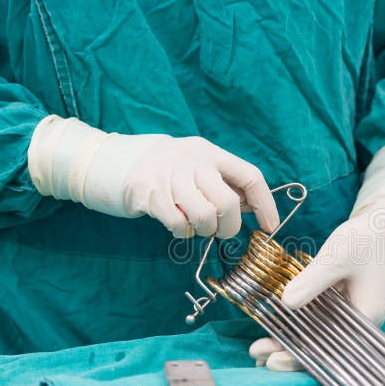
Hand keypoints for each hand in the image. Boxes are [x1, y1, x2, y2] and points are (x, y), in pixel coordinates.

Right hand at [121, 136, 278, 237]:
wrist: (114, 160)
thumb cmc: (167, 170)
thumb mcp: (198, 167)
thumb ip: (224, 184)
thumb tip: (254, 207)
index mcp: (210, 153)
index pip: (249, 176)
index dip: (265, 204)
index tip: (270, 226)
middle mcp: (192, 161)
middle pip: (228, 203)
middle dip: (229, 227)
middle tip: (221, 231)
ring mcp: (170, 176)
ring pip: (204, 217)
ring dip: (204, 231)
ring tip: (195, 225)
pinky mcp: (150, 194)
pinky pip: (179, 225)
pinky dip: (182, 232)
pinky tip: (176, 224)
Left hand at [249, 197, 384, 370]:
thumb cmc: (366, 239)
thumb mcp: (336, 257)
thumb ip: (311, 282)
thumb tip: (285, 304)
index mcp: (364, 318)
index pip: (327, 349)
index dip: (297, 358)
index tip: (270, 361)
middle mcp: (360, 324)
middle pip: (321, 348)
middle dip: (288, 353)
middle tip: (255, 354)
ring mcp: (352, 316)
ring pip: (319, 337)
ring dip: (291, 341)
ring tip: (260, 348)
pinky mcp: (344, 306)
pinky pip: (320, 322)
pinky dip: (300, 326)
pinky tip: (277, 329)